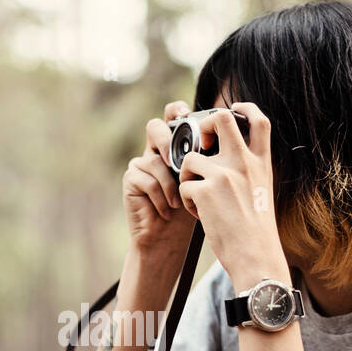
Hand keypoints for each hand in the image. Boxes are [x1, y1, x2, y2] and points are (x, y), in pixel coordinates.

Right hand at [123, 101, 196, 260]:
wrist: (169, 239)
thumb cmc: (191, 210)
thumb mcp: (205, 181)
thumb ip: (207, 159)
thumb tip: (220, 139)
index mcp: (176, 146)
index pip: (173, 116)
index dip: (176, 110)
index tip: (187, 114)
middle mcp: (156, 151)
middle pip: (154, 127)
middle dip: (167, 142)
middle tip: (178, 161)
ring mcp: (141, 165)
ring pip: (153, 159)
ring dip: (169, 183)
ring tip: (178, 203)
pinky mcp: (131, 180)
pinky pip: (146, 180)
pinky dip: (160, 197)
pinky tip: (166, 211)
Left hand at [176, 102, 286, 288]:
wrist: (255, 257)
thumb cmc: (257, 232)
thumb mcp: (262, 192)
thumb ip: (249, 171)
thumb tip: (227, 160)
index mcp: (261, 163)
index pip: (259, 120)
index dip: (244, 108)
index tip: (232, 110)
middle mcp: (244, 163)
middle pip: (221, 118)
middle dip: (204, 124)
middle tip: (200, 145)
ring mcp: (223, 175)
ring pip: (190, 160)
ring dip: (187, 178)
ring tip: (197, 198)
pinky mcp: (204, 192)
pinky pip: (184, 187)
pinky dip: (186, 202)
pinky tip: (199, 215)